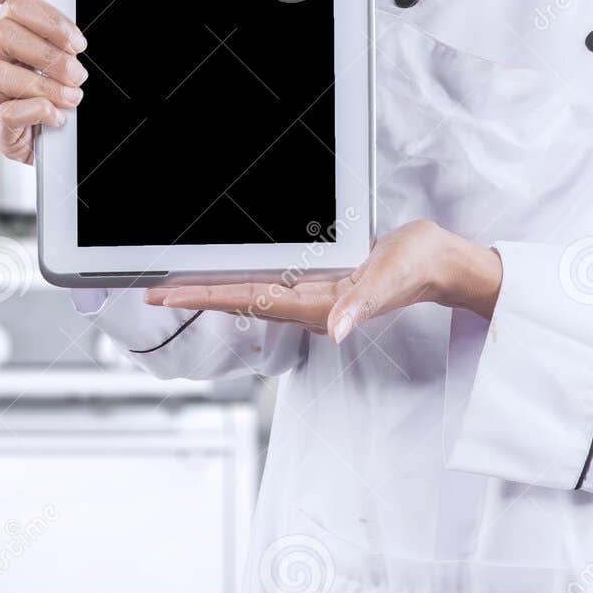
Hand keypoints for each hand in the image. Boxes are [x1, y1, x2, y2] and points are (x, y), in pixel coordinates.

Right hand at [0, 0, 87, 164]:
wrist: (67, 133)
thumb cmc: (64, 84)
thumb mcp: (63, 42)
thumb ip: (41, 8)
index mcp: (17, 32)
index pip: (15, 3)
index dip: (48, 19)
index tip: (76, 41)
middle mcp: (0, 58)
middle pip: (3, 33)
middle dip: (48, 54)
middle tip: (77, 71)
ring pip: (0, 74)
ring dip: (46, 86)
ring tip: (72, 96)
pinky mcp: (2, 126)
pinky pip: (7, 114)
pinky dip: (38, 112)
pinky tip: (56, 115)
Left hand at [143, 220, 502, 342]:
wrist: (441, 265)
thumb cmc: (419, 264)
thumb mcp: (393, 274)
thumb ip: (364, 301)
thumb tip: (335, 328)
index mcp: (319, 301)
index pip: (249, 298)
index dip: (204, 296)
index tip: (165, 294)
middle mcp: (309, 303)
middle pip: (240, 300)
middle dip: (196, 297)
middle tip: (151, 291)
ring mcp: (313, 295)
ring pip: (251, 293)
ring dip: (214, 289)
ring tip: (178, 283)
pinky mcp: (321, 284)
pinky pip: (270, 283)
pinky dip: (242, 278)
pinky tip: (230, 272)